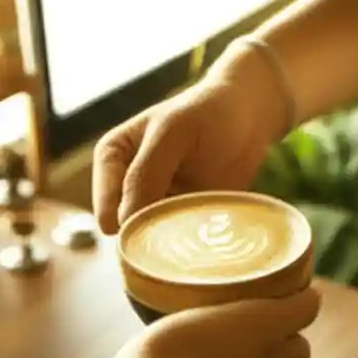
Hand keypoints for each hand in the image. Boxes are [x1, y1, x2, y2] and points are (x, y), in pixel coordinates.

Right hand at [90, 287, 320, 357]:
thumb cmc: (158, 356)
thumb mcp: (180, 317)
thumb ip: (206, 315)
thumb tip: (201, 310)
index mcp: (264, 325)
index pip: (309, 305)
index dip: (302, 296)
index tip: (289, 290)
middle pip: (300, 347)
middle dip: (287, 338)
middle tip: (256, 327)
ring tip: (228, 353)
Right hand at [93, 47, 285, 232]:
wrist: (250, 113)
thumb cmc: (207, 113)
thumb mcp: (172, 133)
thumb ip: (145, 175)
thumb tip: (123, 226)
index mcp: (111, 160)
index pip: (108, 211)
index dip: (132, 224)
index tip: (168, 219)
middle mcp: (127, 186)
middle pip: (129, 234)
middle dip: (154, 239)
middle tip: (188, 227)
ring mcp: (156, 204)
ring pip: (154, 244)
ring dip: (177, 244)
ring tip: (203, 225)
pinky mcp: (183, 217)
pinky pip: (181, 244)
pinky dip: (195, 244)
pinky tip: (213, 229)